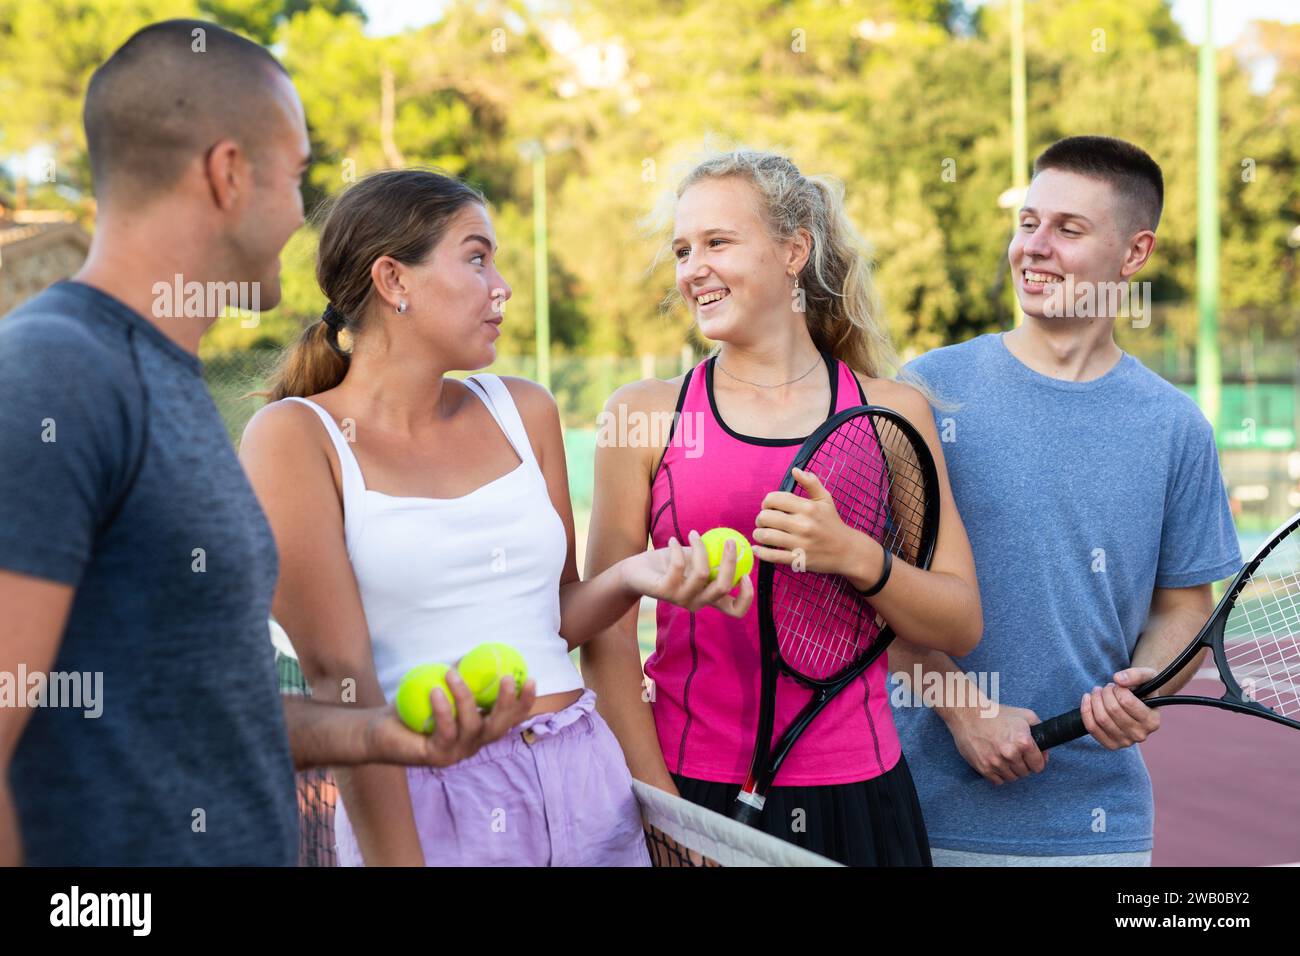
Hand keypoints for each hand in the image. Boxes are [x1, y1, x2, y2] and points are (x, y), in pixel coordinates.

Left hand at [364, 668, 537, 767]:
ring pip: (472, 726)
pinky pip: (445, 731)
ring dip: (465, 698)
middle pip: (499, 727)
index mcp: (479, 728)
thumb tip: (479, 649)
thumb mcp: (441, 685)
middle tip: (508, 678)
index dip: (525, 702)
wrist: (379, 730)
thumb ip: (461, 674)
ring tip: (452, 673)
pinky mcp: (436, 757)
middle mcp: (472, 744)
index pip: (509, 718)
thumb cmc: (413, 706)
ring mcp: (456, 753)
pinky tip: (435, 690)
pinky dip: (442, 709)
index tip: (530, 678)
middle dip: (508, 704)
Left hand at [621, 530, 753, 617]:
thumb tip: (735, 542)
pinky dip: (678, 549)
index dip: (747, 596)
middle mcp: (697, 602)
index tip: (747, 573)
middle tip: (729, 541)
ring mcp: (680, 599)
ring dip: (700, 548)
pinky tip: (672, 541)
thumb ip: (713, 556)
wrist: (635, 571)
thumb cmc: (669, 563)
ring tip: (692, 533)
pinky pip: (678, 566)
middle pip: (723, 588)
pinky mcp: (664, 591)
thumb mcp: (694, 559)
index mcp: (708, 597)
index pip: (735, 610)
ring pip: (702, 573)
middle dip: (730, 562)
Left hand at [751, 468, 858, 574]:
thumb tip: (795, 470)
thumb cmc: (833, 523)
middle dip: (760, 518)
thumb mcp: (825, 499)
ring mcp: (800, 543)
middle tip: (763, 521)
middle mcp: (803, 524)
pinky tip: (757, 549)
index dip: (767, 502)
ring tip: (761, 534)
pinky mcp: (798, 559)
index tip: (769, 507)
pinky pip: (772, 556)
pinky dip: (760, 552)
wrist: (847, 551)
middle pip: (766, 517)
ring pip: (766, 536)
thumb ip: (811, 483)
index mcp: (808, 508)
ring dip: (758, 534)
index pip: (774, 499)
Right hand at [946, 702, 1048, 784]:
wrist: (968, 713)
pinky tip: (995, 762)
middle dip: (1023, 764)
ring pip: (1012, 778)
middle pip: (1025, 773)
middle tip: (1015, 754)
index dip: (1036, 760)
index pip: (1039, 766)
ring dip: (1010, 770)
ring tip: (1004, 757)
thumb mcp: (1024, 715)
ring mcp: (996, 762)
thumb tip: (1045, 749)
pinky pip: (998, 781)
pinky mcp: (983, 767)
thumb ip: (1039, 730)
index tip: (1031, 757)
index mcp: (1023, 741)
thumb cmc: (995, 713)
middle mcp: (1011, 754)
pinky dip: (998, 774)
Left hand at [1079, 667, 1159, 748]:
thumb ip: (1136, 674)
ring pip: (1101, 718)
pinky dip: (1086, 711)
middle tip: (1107, 687)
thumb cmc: (1143, 689)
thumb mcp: (1147, 676)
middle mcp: (1140, 735)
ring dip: (1095, 700)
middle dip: (1105, 693)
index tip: (1118, 685)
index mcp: (1152, 721)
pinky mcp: (1111, 745)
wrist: (1137, 704)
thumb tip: (1118, 679)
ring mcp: (1125, 742)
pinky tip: (1087, 699)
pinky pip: (1092, 728)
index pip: (1126, 702)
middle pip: (1112, 709)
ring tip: (1098, 692)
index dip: (1117, 689)